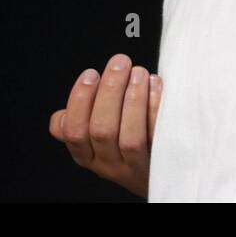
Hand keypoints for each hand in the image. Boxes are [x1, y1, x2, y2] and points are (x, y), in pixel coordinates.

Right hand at [49, 53, 161, 197]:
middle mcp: (108, 163)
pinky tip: (156, 86)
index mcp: (87, 154)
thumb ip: (84, 117)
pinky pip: (157, 137)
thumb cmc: (127, 141)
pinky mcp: (160, 162)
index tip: (91, 74)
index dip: (80, 101)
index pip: (73, 132)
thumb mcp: (96, 136)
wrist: (162, 173)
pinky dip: (156, 108)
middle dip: (109, 91)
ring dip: (133, 99)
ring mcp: (134, 166)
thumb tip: (80, 91)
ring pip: (130, 137)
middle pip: (102, 130)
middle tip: (119, 63)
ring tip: (138, 72)